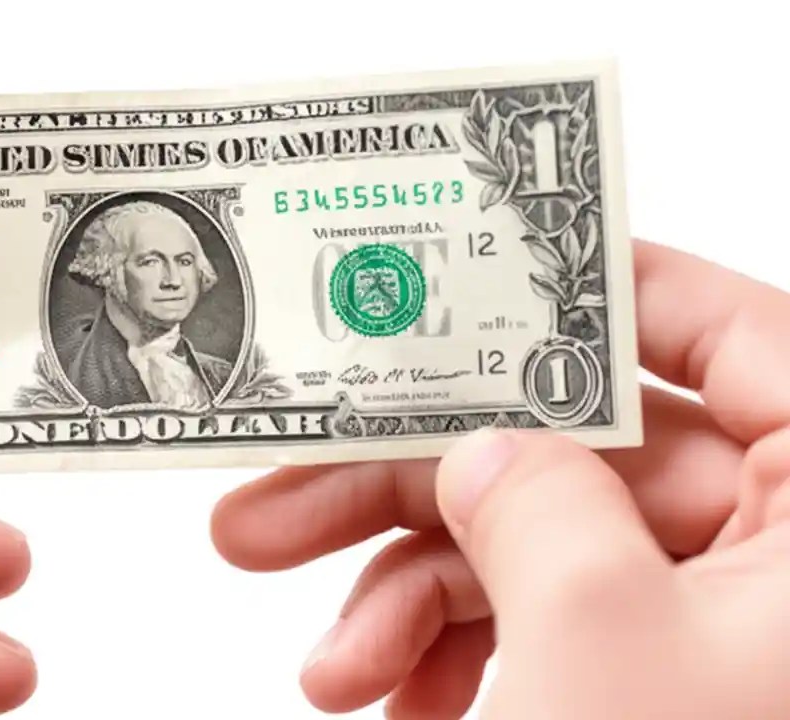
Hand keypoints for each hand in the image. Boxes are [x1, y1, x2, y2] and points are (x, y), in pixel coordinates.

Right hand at [210, 238, 789, 716]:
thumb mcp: (601, 640)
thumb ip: (537, 502)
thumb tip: (486, 444)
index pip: (728, 331)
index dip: (592, 289)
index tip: (461, 284)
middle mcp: (786, 557)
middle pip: (582, 456)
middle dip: (415, 488)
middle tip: (276, 501)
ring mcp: (721, 633)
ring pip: (539, 553)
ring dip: (412, 598)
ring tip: (326, 672)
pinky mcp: (659, 693)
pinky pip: (543, 634)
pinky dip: (453, 658)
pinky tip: (382, 702)